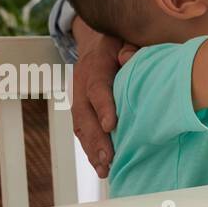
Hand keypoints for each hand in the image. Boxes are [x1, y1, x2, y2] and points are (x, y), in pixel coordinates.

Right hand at [71, 15, 131, 177]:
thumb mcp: (124, 37)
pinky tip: (100, 164)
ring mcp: (78, 97)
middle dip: (96, 139)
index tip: (110, 125)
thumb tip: (129, 58)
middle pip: (85, 114)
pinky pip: (81, 130)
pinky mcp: (80, 108)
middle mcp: (82, 84)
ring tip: (104, 169)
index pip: (97, 88)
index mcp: (95, 66)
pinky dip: (89, 148)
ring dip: (91, 149)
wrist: (96, 40)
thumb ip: (129, 48)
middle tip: (108, 159)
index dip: (103, 107)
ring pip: (81, 126)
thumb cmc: (118, 40)